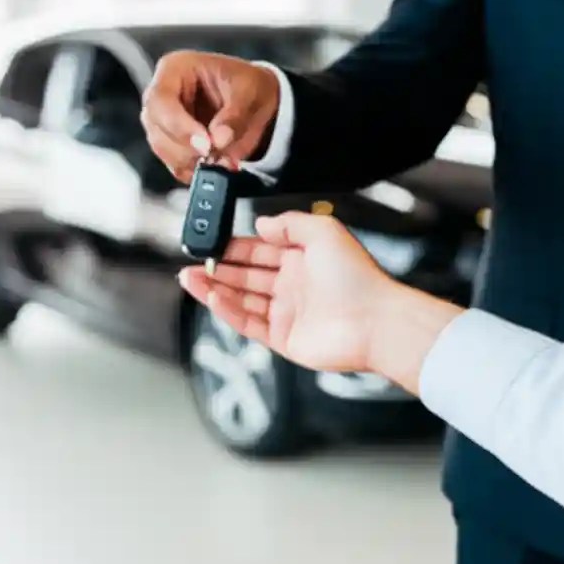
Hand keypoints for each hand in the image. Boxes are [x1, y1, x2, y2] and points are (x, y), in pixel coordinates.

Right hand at [141, 51, 280, 182]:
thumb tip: (218, 140)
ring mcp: (163, 122)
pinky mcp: (172, 146)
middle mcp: (161, 96)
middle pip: (156, 128)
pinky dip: (196, 172)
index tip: (205, 144)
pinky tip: (219, 167)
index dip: (179, 126)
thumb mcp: (248, 92)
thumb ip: (234, 116)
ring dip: (192, 162)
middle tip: (217, 156)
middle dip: (186, 149)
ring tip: (225, 162)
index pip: (160, 100)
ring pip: (162, 150)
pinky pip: (175, 165)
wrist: (254, 103)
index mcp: (174, 70)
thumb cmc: (247, 86)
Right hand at [178, 213, 464, 394]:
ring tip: (188, 279)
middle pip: (245, 275)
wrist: (375, 322)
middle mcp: (293, 286)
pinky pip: (249, 323)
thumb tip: (260, 224)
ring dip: (214, 289)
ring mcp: (288, 313)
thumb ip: (289, 224)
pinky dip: (228, 311)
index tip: (209, 242)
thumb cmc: (357, 276)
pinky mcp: (284, 339)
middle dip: (217, 269)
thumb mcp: (324, 231)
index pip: (258, 250)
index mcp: (302, 259)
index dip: (233, 247)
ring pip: (242, 299)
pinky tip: (211, 298)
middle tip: (191, 263)